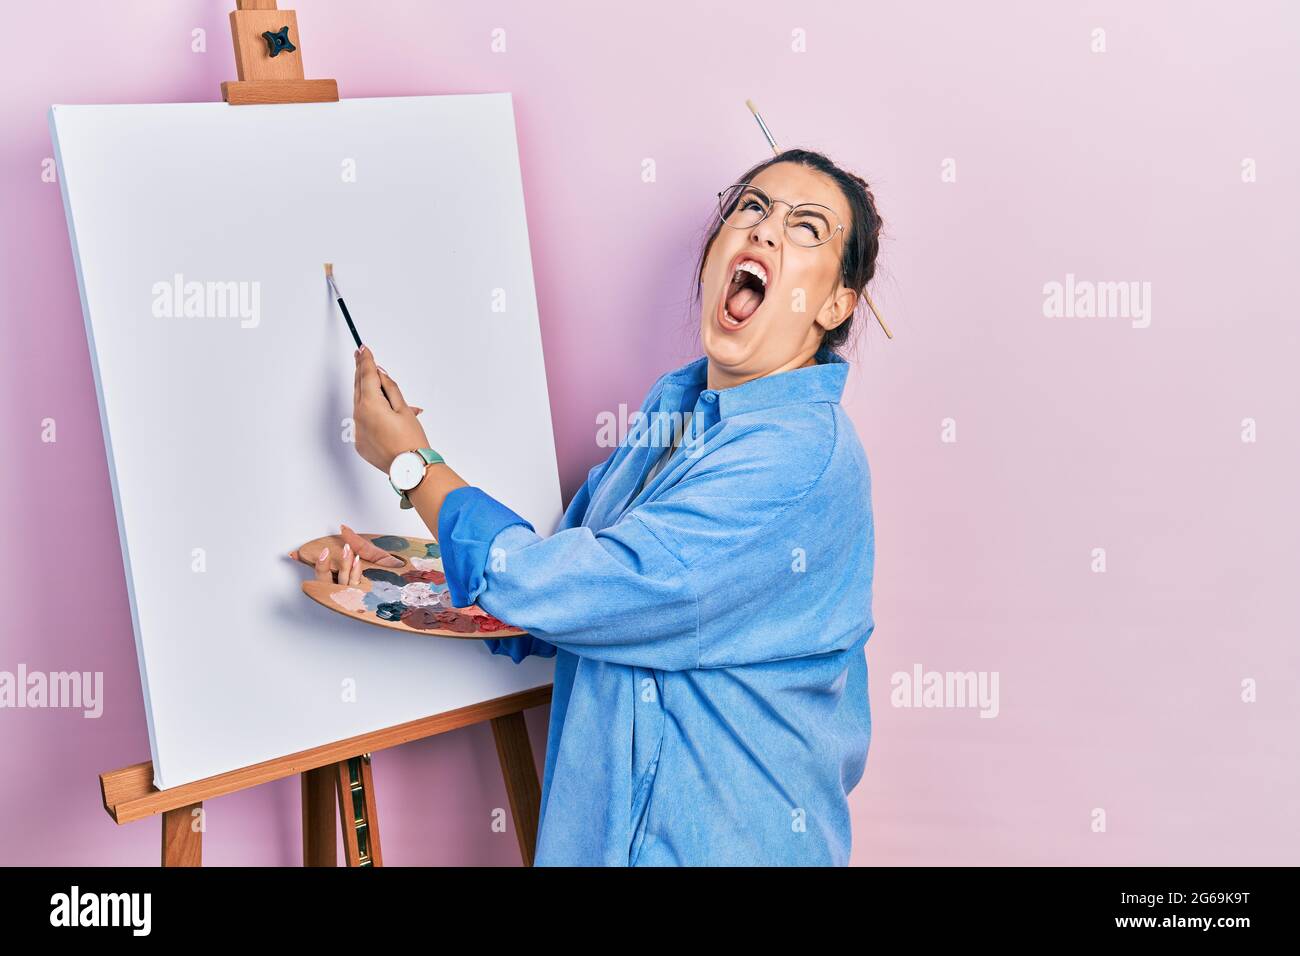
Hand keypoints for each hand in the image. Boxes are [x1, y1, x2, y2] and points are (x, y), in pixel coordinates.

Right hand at [288, 523, 405, 584]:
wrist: (414, 581)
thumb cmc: (395, 570)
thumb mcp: (374, 553)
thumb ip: (357, 542)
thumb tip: (343, 529)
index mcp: (347, 577)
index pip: (323, 571)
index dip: (310, 563)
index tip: (293, 555)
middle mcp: (350, 587)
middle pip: (326, 582)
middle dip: (321, 567)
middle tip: (323, 552)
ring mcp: (358, 593)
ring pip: (342, 583)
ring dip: (342, 566)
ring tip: (346, 551)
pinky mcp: (369, 597)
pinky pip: (357, 586)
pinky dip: (356, 571)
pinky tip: (356, 560)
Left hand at [353, 345, 429, 473]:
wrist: (411, 469)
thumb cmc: (412, 440)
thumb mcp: (404, 408)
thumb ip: (390, 388)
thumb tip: (380, 374)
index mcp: (370, 405)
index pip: (366, 375)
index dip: (366, 360)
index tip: (364, 349)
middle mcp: (358, 417)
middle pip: (358, 387)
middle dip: (361, 371)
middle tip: (361, 355)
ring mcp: (357, 431)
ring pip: (360, 404)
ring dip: (368, 393)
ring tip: (379, 385)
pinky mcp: (359, 442)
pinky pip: (363, 421)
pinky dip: (372, 414)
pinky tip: (385, 414)